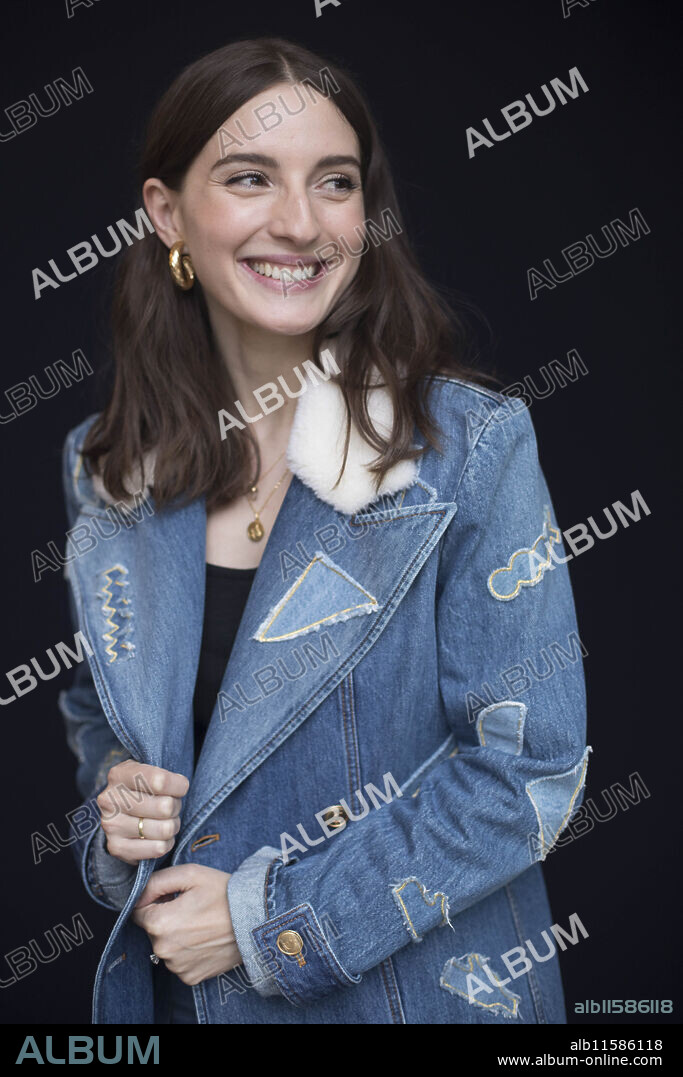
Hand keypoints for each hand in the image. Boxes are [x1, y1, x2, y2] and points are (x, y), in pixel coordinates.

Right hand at [97, 761, 189, 865]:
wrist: (120, 812)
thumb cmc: (142, 789)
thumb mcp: (149, 772)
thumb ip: (166, 776)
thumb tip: (181, 787)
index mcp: (119, 775)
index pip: (159, 781)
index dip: (178, 786)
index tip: (180, 787)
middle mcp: (109, 800)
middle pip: (165, 807)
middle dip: (175, 807)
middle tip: (171, 806)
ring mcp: (111, 825)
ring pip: (164, 829)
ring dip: (172, 825)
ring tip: (165, 820)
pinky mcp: (116, 847)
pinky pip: (158, 848)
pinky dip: (166, 843)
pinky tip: (159, 836)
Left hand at [131, 864, 240, 984]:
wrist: (255, 920)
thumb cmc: (223, 893)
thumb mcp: (191, 874)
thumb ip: (157, 880)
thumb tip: (138, 892)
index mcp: (159, 923)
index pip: (138, 911)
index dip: (154, 900)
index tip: (173, 896)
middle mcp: (163, 949)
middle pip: (151, 929)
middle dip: (165, 918)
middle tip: (191, 908)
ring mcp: (176, 967)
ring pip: (165, 946)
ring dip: (176, 936)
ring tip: (201, 924)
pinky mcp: (189, 977)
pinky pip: (178, 962)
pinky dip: (187, 952)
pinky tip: (204, 940)